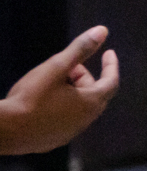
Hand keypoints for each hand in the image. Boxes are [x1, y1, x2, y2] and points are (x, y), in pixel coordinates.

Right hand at [0, 27, 118, 155]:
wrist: (4, 132)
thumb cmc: (31, 98)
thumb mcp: (55, 68)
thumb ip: (80, 49)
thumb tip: (102, 30)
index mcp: (91, 104)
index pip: (111, 82)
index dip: (111, 66)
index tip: (109, 53)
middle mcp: (85, 121)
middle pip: (95, 94)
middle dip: (86, 77)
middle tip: (71, 66)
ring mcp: (69, 134)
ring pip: (79, 108)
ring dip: (74, 92)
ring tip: (55, 80)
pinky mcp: (53, 141)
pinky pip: (65, 119)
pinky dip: (63, 106)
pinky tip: (44, 100)